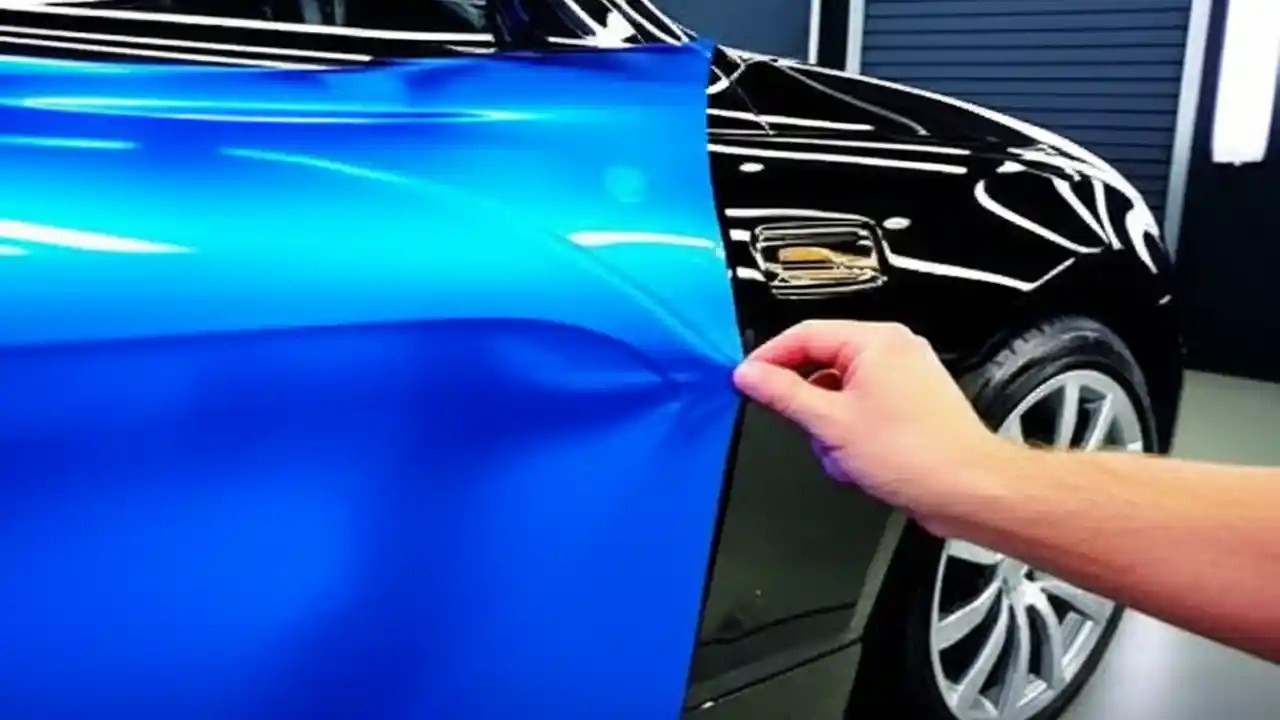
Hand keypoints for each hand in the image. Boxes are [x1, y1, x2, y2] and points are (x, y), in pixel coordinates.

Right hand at [733, 321, 1015, 534]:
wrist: (969, 489)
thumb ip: (783, 395)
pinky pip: (860, 410)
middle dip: (808, 406)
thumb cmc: (918, 455)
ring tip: (844, 455)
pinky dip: (850, 436)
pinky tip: (858, 463)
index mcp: (876, 341)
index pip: (804, 334)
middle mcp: (893, 351)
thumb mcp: (831, 424)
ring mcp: (903, 378)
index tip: (746, 380)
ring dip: (830, 428)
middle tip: (806, 430)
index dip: (769, 358)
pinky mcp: (909, 406)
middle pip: (821, 364)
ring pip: (838, 394)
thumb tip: (751, 376)